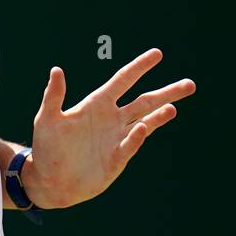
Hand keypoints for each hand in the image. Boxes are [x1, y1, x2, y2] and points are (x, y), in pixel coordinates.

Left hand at [25, 48, 195, 208]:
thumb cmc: (46, 147)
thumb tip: (56, 70)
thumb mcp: (47, 119)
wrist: (49, 180)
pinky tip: (144, 127)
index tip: (158, 54)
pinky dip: (136, 136)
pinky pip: (130, 145)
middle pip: (144, 101)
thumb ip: (54, 96)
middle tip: (189, 84)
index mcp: (96, 104)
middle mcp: (111, 119)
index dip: (140, 67)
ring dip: (160, 114)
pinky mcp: (117, 159)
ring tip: (174, 106)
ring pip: (145, 122)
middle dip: (166, 92)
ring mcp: (116, 139)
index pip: (123, 80)